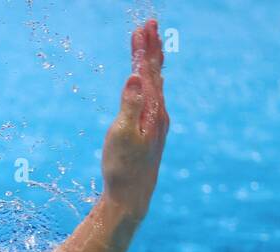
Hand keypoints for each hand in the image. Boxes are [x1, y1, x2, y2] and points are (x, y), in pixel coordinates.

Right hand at [101, 19, 169, 221]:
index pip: (147, 71)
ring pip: (155, 84)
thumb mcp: (120, 135)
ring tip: (150, 47)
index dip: (144, 48)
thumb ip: (129, 104)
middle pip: (155, 73)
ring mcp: (156, 122)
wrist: (132, 197)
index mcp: (151, 109)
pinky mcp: (151, 131)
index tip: (143, 27)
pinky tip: (153, 82)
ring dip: (151, 63)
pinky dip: (151, 81)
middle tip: (149, 25)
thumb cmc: (122, 168)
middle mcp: (158, 112)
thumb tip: (135, 76)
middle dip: (150, 48)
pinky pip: (153, 97)